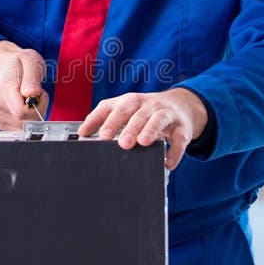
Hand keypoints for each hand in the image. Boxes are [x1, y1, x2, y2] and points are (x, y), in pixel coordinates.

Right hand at [0, 40, 48, 129]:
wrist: (0, 66)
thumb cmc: (17, 63)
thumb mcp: (29, 60)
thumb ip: (32, 77)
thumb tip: (32, 93)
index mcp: (3, 89)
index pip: (22, 112)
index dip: (37, 106)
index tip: (38, 93)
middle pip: (25, 122)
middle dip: (37, 110)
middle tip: (36, 93)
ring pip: (23, 127)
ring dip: (32, 115)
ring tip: (28, 98)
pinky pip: (19, 129)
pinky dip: (26, 120)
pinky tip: (23, 106)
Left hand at [77, 88, 207, 169]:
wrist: (180, 105)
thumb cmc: (145, 110)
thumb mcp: (124, 108)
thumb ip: (102, 117)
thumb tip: (82, 133)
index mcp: (130, 101)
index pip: (115, 108)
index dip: (105, 120)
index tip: (95, 135)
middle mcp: (148, 105)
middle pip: (137, 114)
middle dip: (129, 127)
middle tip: (122, 142)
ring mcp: (166, 114)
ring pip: (158, 120)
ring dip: (150, 130)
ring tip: (143, 142)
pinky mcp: (181, 127)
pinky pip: (179, 139)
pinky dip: (175, 151)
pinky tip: (167, 163)